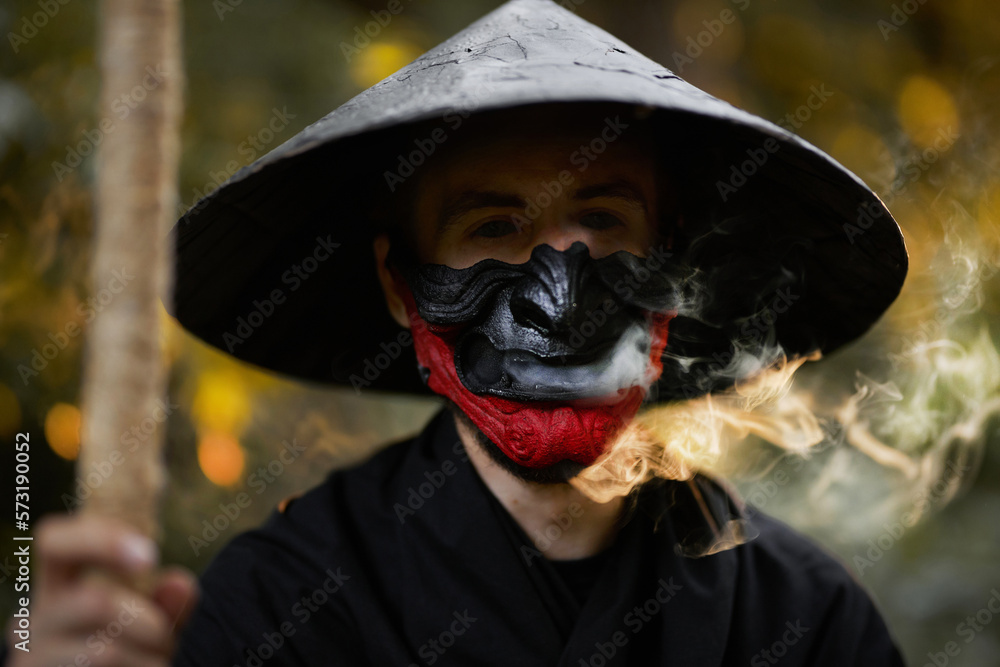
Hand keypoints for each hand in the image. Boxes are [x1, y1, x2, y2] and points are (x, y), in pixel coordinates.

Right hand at [5, 513, 198, 666]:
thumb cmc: (124, 657)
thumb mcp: (146, 625)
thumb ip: (165, 605)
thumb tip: (180, 584)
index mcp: (58, 589)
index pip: (55, 543)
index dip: (101, 541)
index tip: (150, 558)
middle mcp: (36, 619)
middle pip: (96, 603)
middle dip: (151, 624)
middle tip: (168, 642)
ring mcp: (33, 656)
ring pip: (105, 652)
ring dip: (150, 658)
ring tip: (159, 663)